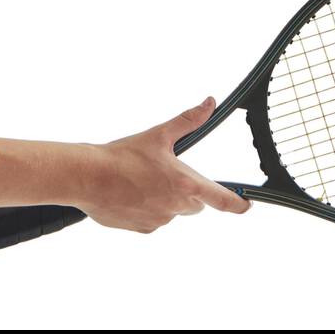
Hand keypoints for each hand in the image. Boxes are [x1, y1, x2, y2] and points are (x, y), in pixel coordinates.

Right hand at [79, 97, 251, 232]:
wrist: (88, 177)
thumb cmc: (122, 157)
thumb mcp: (159, 135)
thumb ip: (188, 121)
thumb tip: (208, 105)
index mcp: (186, 185)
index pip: (222, 199)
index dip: (238, 203)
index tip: (246, 205)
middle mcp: (175, 207)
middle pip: (196, 204)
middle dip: (189, 192)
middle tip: (169, 174)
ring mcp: (158, 221)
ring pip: (172, 211)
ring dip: (166, 199)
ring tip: (143, 181)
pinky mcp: (141, 229)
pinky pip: (152, 220)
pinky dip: (147, 209)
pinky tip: (131, 194)